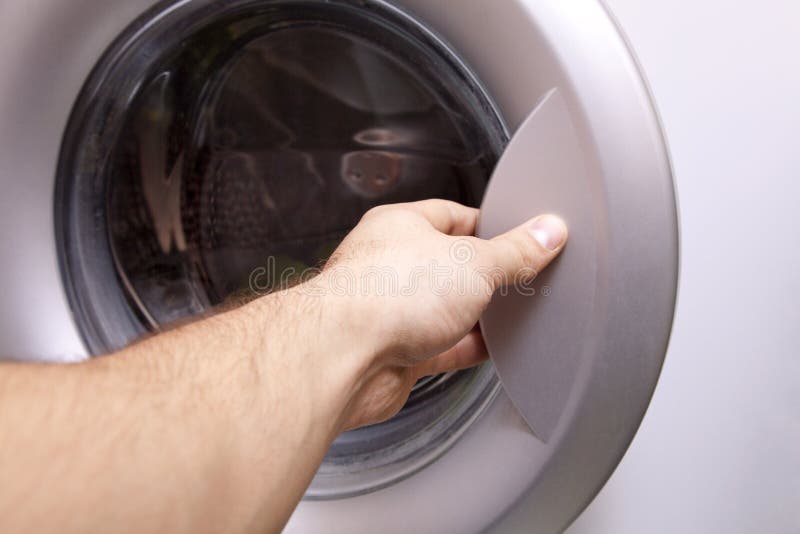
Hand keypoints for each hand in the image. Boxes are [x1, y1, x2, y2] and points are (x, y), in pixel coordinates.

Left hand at [312, 199, 567, 430]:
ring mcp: (390, 311)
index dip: (490, 225)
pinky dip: (465, 349)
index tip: (520, 236)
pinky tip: (489, 350)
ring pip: (443, 309)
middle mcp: (390, 265)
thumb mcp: (473, 263)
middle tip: (519, 279)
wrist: (343, 358)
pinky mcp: (394, 353)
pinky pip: (439, 348)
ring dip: (474, 316)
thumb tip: (547, 231)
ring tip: (509, 315)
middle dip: (483, 276)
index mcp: (401, 226)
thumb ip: (515, 252)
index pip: (454, 215)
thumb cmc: (384, 294)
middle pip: (448, 265)